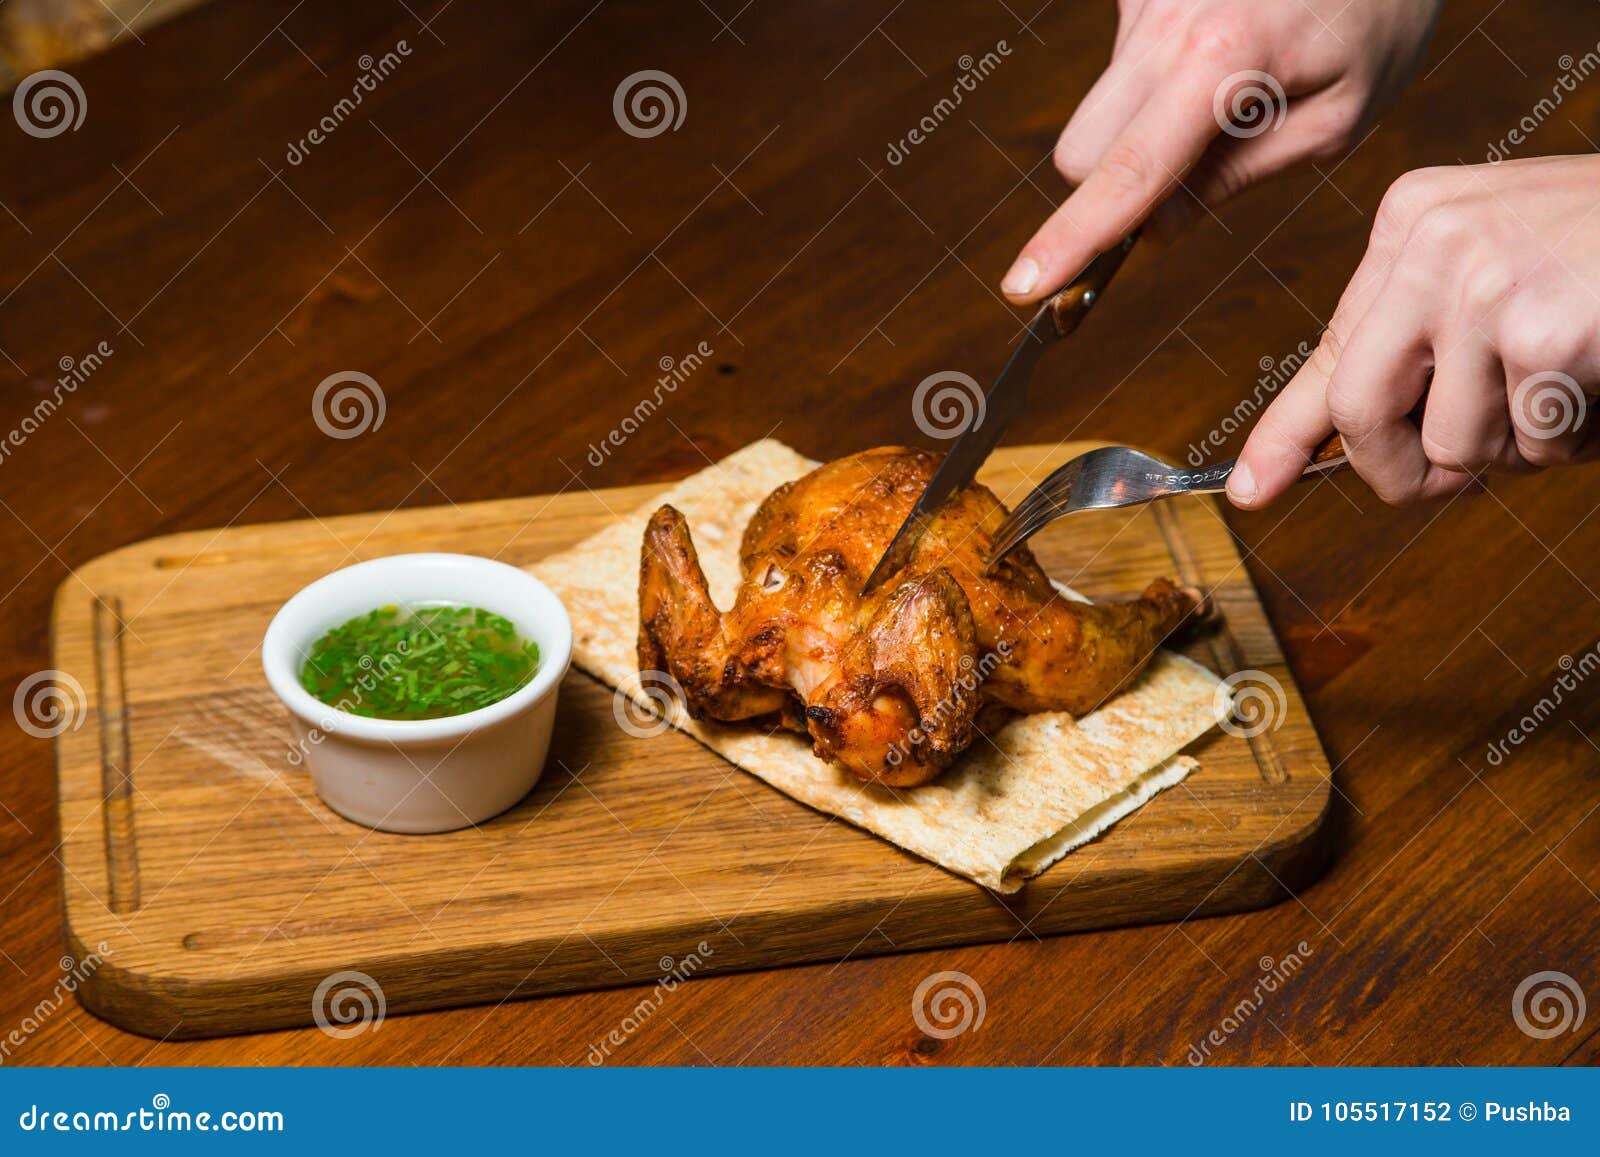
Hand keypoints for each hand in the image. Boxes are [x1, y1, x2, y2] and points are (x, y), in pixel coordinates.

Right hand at [1001, 0, 1440, 301]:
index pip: (1128, 174)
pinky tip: (1222, 48)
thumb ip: (1235, 178)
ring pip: (1100, 110)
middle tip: (1192, 170)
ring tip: (1233, 85)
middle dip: (1114, 183)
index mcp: (1224, 59)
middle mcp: (1168, 21)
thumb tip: (1153, 227)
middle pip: (1082, 151)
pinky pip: (1122, 62)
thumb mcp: (1336, 120)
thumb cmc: (1375, 15)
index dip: (1073, 239)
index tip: (1024, 287)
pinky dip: (1159, 77)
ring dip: (1147, 124)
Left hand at [1230, 155, 1599, 507]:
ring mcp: (1484, 281)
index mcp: (1412, 222)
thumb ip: (1413, 355)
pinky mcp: (1544, 330)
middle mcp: (1432, 241)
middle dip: (1402, 468)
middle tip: (1452, 477)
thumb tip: (1315, 449)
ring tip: (1570, 383)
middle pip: (1358, 409)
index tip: (1251, 487)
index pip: (1329, 349)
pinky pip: (1532, 446)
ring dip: (1519, 448)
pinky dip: (1576, 440)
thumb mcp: (1492, 283)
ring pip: (1453, 444)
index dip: (1291, 432)